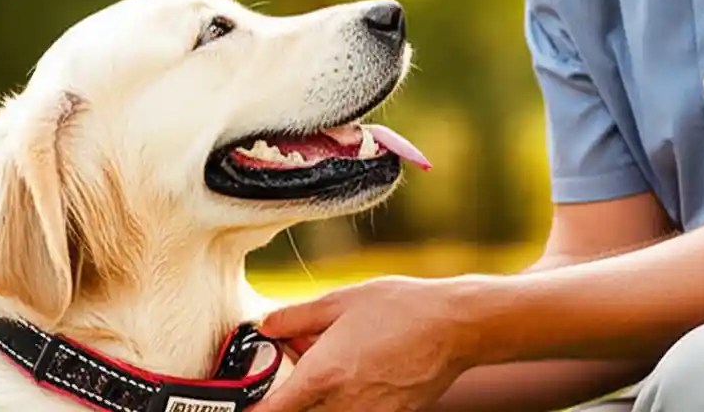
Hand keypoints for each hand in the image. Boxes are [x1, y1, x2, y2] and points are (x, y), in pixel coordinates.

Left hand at [252, 275, 480, 411]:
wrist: (456, 325)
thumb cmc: (401, 308)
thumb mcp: (340, 301)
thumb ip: (295, 318)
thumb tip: (264, 327)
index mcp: (322, 376)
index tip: (247, 406)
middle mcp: (342, 404)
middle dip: (292, 396)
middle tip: (303, 364)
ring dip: (320, 399)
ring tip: (338, 364)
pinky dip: (348, 401)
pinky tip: (361, 372)